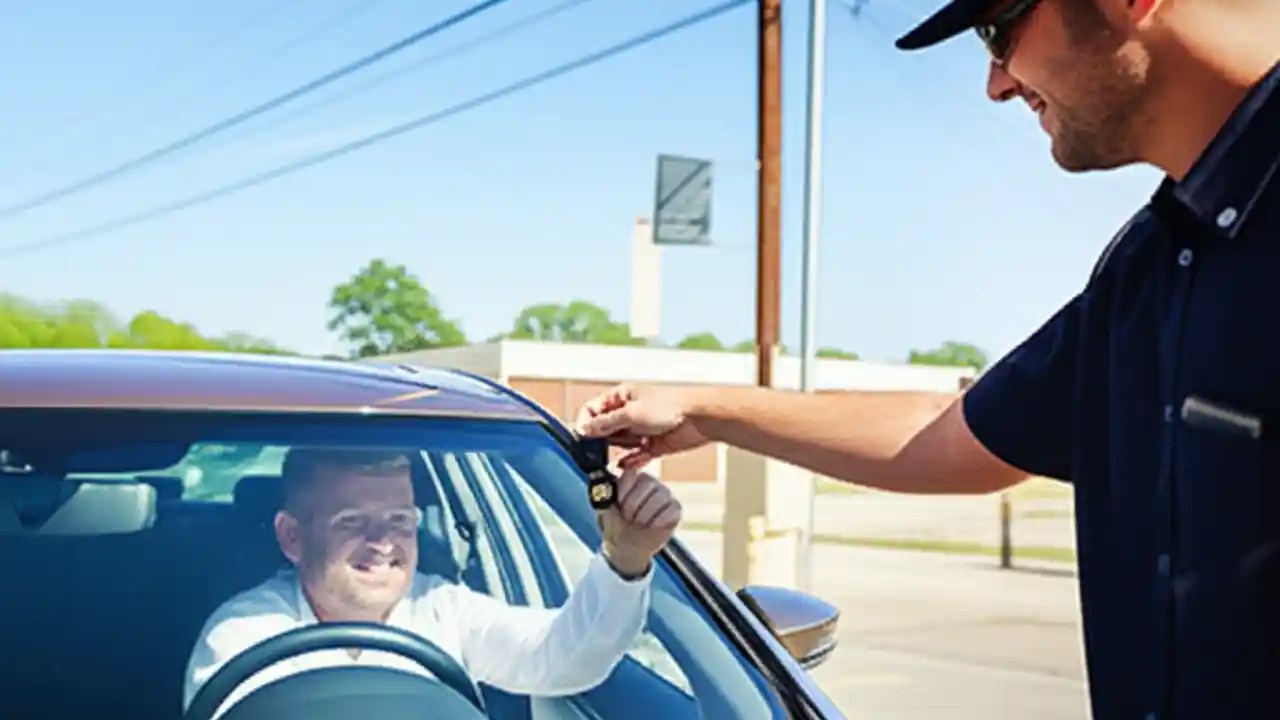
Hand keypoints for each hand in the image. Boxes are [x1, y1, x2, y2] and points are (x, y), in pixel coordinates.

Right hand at [574, 384, 709, 467]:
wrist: (699, 419)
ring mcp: (640, 430)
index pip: (593, 409)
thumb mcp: (631, 413)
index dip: (585, 423)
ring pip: (619, 444)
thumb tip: (583, 429)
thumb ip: (606, 423)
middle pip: (604, 429)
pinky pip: (634, 457)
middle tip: (596, 451)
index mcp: (622, 397)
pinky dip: (629, 462)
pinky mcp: (651, 446)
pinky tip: (624, 467)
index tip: (582, 437)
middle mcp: (629, 412)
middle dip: (600, 440)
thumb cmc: (668, 406)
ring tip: (619, 454)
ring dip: (617, 451)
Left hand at [598, 464, 682, 577]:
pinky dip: (659, 521)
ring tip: (639, 523)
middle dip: (634, 505)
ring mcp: (665, 495)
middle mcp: (651, 483)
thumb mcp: (605, 508)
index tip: (618, 506)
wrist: (625, 545)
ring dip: (645, 515)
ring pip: (660, 496)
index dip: (624, 492)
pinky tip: (651, 526)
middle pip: (647, 482)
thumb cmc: (616, 523)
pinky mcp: (675, 509)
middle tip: (628, 518)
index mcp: (633, 478)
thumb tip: (605, 484)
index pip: (632, 473)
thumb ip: (606, 493)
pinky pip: (671, 510)